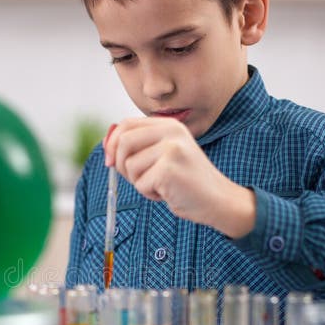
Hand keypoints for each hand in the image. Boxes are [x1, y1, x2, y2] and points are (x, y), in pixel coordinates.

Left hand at [103, 117, 255, 237]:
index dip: (112, 143)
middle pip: (123, 143)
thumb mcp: (164, 155)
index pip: (126, 124)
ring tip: (161, 185)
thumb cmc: (187, 181)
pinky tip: (167, 193)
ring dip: (140, 183)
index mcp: (168, 125)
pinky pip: (141, 184)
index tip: (111, 161)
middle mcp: (171, 132)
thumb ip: (139, 146)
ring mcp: (171, 149)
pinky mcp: (168, 169)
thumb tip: (106, 144)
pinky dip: (149, 194)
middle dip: (121, 165)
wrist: (217, 199)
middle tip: (137, 179)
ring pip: (130, 166)